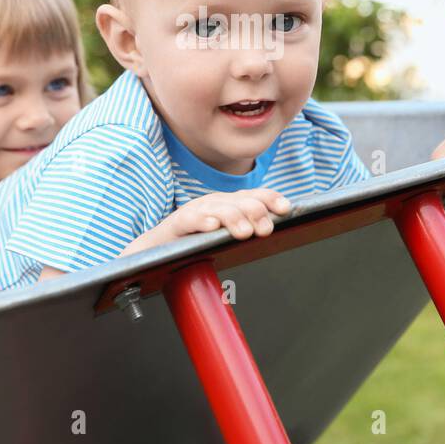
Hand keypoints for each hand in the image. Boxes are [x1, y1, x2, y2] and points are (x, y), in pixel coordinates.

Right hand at [164, 189, 291, 241]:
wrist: (159, 246)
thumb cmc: (197, 241)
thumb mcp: (226, 234)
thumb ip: (247, 230)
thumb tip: (273, 232)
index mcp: (231, 204)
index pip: (255, 196)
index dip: (271, 199)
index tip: (285, 209)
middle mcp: (216, 203)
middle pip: (241, 201)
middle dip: (256, 212)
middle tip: (265, 230)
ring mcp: (197, 210)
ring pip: (220, 208)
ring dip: (234, 219)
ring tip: (244, 232)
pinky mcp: (178, 222)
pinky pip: (192, 219)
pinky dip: (203, 221)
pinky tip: (212, 226)